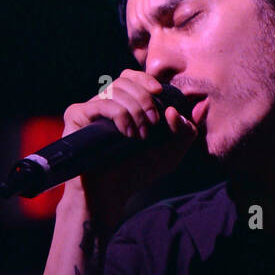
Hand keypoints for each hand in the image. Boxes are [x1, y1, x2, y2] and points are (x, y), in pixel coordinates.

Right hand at [57, 70, 207, 230]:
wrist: (110, 195)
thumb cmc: (136, 174)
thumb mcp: (169, 153)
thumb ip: (186, 132)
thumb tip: (199, 108)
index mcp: (123, 106)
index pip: (132, 78)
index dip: (146, 80)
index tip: (160, 93)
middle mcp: (104, 104)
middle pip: (124, 80)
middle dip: (144, 98)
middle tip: (153, 123)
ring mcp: (89, 109)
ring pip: (114, 90)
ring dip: (135, 110)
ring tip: (141, 135)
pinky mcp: (76, 116)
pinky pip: (100, 104)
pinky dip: (119, 115)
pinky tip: (128, 134)